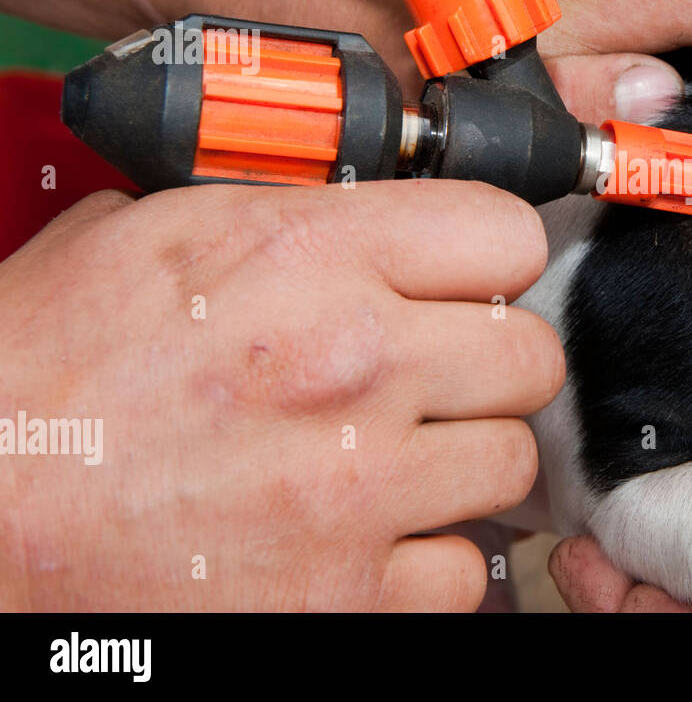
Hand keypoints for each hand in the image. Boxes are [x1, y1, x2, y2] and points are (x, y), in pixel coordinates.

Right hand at [0, 181, 561, 610]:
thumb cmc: (40, 378)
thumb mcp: (150, 237)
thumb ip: (282, 214)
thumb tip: (359, 208)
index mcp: (308, 256)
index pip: (507, 233)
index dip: (493, 256)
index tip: (472, 278)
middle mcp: (352, 364)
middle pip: (531, 354)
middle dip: (491, 363)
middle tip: (436, 376)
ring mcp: (358, 488)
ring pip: (510, 460)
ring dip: (462, 459)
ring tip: (391, 459)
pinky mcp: (347, 594)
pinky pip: (463, 570)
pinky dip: (427, 558)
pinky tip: (368, 535)